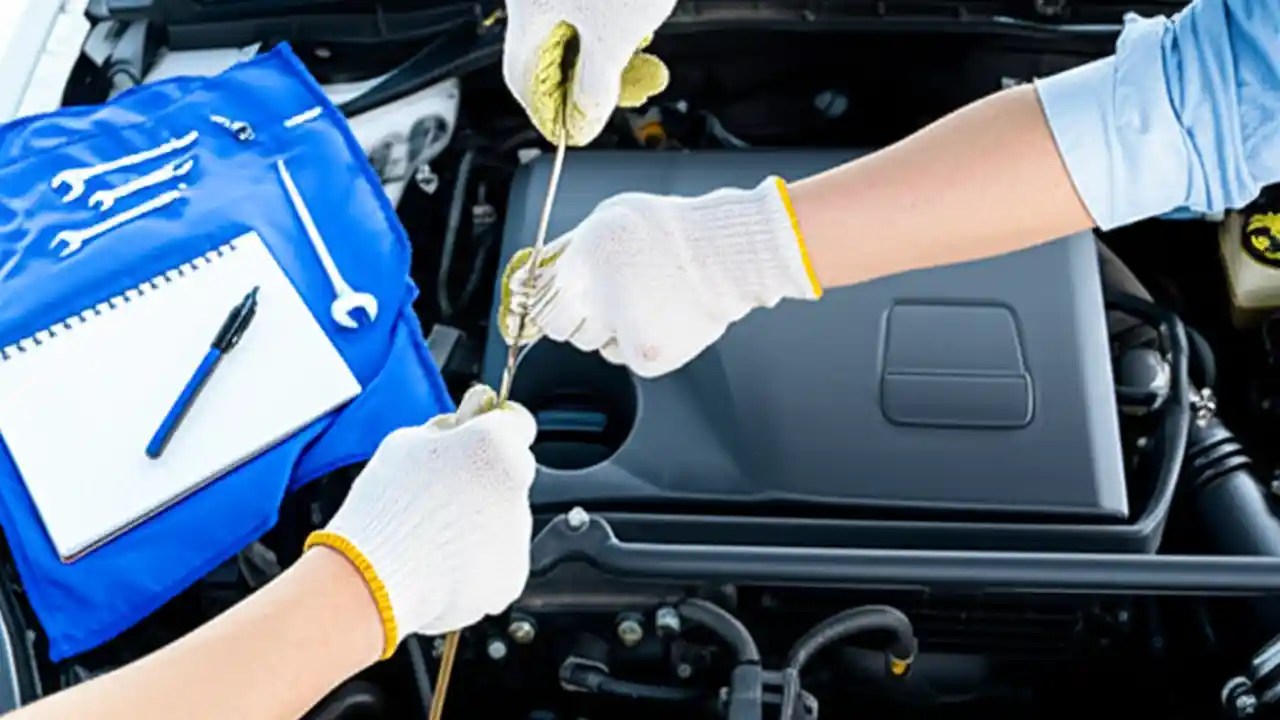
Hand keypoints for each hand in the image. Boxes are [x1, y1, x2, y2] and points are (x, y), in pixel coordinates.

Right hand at [304, 384, 536, 658]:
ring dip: (481, 522)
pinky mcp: (513, 575)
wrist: (372, 583)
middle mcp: (518, 487)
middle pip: (510, 474)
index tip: (482, 433)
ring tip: (433, 535)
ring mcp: (519, 536)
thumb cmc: (383, 511)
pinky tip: (442, 562)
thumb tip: (471, 414)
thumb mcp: (405, 443)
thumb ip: (450, 425)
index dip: (497, 426)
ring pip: (505, 518)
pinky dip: (479, 561)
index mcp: (496, 446)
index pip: (519, 421)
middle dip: (484, 479)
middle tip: (440, 494)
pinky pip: (500, 558)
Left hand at [499, 176, 823, 377]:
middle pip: (562, 329)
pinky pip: (625, 356)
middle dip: (577, 316)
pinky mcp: (646, 356)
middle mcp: (598, 299)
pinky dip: (637, 342)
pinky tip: (658, 316)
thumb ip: (570, 248)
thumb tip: (537, 271)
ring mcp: (622, 332)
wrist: (725, 255)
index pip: (541, 302)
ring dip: (608, 329)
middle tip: (604, 300)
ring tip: (641, 301)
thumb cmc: (671, 231)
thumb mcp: (609, 218)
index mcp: (583, 262)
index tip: (555, 303)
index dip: (550, 301)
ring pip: (594, 344)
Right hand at [502, 0, 677, 145]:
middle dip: (593, 82)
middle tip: (630, 95)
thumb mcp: (614, 37)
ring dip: (613, 56)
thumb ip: (595, 87)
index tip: (578, 130)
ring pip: (579, 32)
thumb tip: (581, 124)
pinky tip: (642, 34)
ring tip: (648, 70)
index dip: (551, 113)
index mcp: (526, 8)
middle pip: (552, 56)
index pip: (522, 81)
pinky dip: (617, 27)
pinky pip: (595, 10)